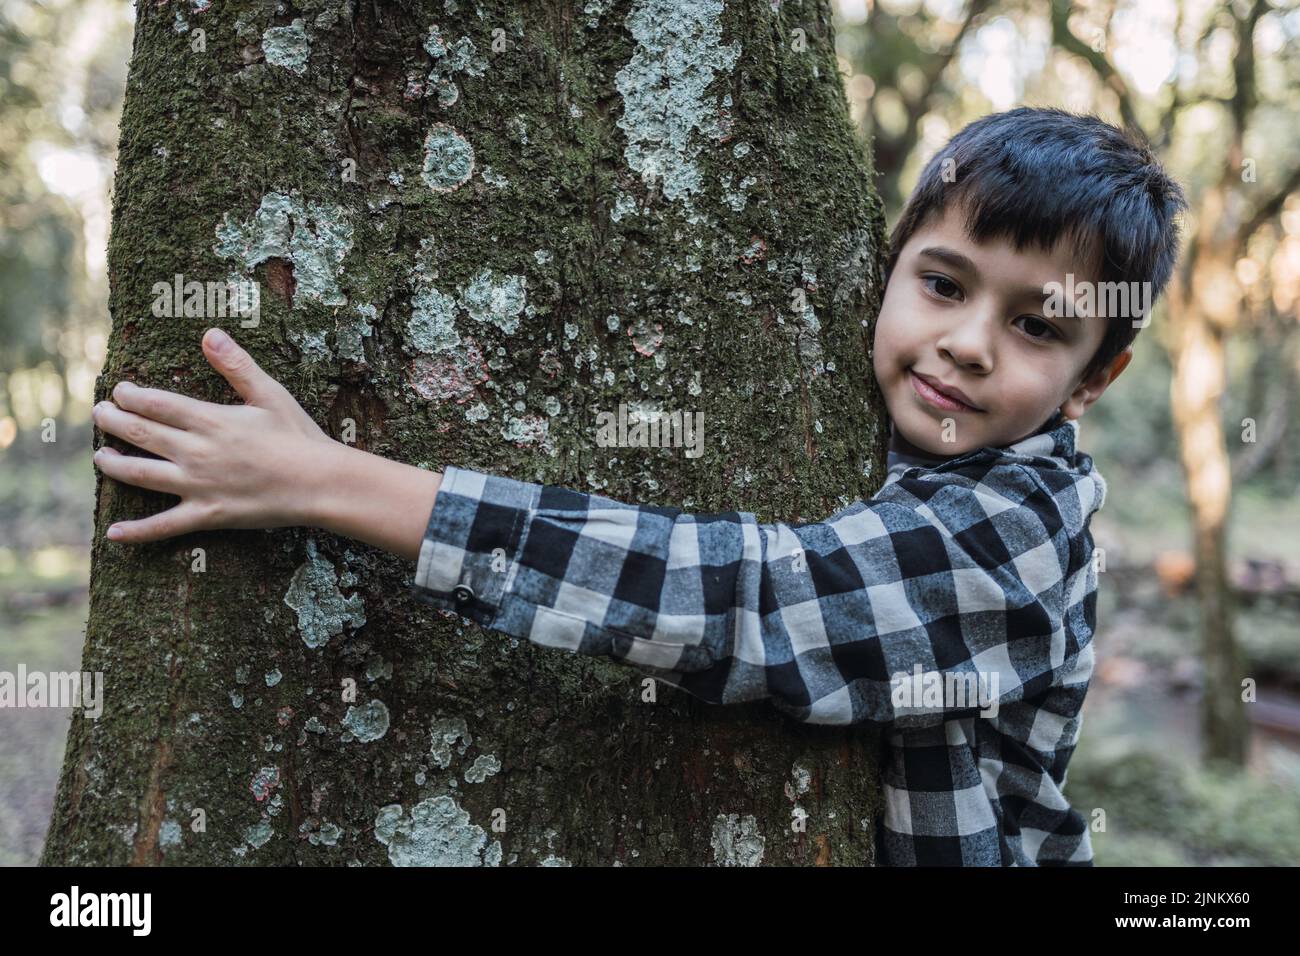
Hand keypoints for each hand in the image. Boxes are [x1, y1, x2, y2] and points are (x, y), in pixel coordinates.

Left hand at [92, 327, 337, 542]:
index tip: (120, 390)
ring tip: (100, 457)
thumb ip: (236, 365)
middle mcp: (197, 452)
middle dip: (112, 421)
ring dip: (113, 464)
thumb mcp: (270, 394)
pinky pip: (164, 526)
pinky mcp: (207, 514)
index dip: (130, 395)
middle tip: (99, 413)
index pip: (155, 403)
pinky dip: (136, 532)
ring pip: (140, 474)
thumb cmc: (299, 436)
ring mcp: (199, 486)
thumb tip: (209, 333)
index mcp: (211, 420)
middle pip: (139, 433)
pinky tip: (113, 533)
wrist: (321, 483)